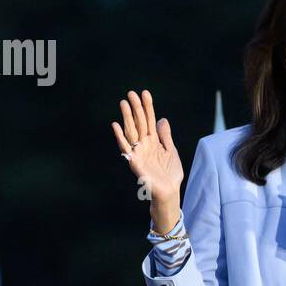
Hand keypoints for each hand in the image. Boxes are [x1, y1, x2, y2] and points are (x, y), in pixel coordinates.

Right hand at [111, 89, 183, 221]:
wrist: (169, 192)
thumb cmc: (170, 173)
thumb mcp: (170, 150)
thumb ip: (165, 136)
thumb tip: (162, 119)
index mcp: (153, 141)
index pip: (149, 120)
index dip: (148, 107)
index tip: (145, 93)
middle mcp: (144, 144)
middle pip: (139, 123)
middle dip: (136, 108)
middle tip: (131, 93)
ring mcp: (138, 152)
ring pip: (131, 131)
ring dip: (127, 117)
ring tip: (123, 103)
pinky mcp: (134, 162)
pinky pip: (126, 148)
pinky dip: (120, 137)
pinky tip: (115, 125)